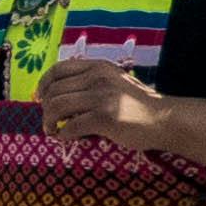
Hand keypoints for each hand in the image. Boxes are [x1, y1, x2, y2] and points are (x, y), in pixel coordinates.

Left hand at [37, 57, 175, 150]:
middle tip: (49, 121)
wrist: (165, 119)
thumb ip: (90, 82)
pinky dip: (63, 134)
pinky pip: (71, 126)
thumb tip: (58, 94)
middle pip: (54, 91)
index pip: (58, 69)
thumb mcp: (114, 81)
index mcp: (97, 67)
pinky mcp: (105, 118)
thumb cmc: (138, 104)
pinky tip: (66, 138)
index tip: (41, 98)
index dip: (44, 85)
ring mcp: (101, 97)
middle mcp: (97, 77)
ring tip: (53, 130)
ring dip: (49, 121)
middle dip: (46, 108)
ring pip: (57, 107)